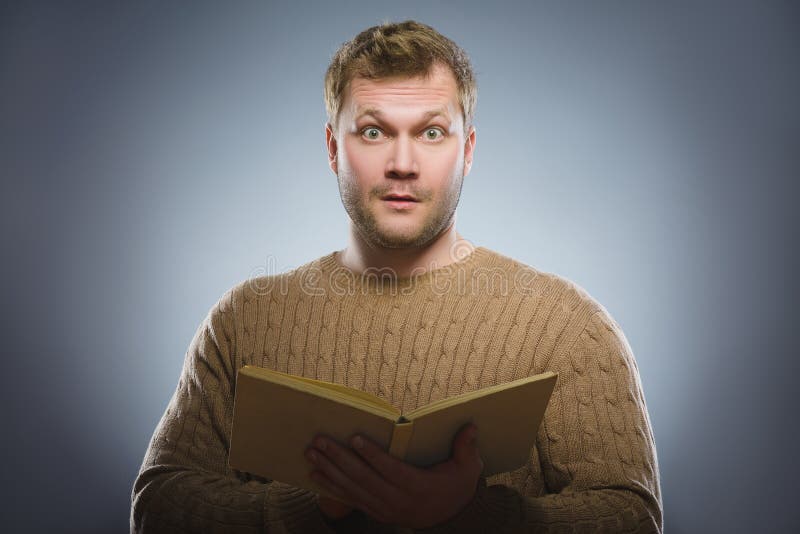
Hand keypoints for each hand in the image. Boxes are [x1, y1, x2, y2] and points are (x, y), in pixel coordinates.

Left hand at [305, 424, 482, 528]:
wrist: (450, 518)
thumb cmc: (457, 486)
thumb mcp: (467, 468)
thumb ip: (466, 447)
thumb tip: (470, 426)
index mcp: (418, 487)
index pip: (390, 470)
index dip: (372, 455)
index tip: (355, 438)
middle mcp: (397, 500)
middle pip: (363, 479)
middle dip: (339, 459)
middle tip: (319, 441)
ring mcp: (384, 509)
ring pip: (352, 489)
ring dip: (329, 471)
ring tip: (311, 453)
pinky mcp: (376, 512)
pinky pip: (349, 500)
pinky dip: (331, 487)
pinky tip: (315, 475)